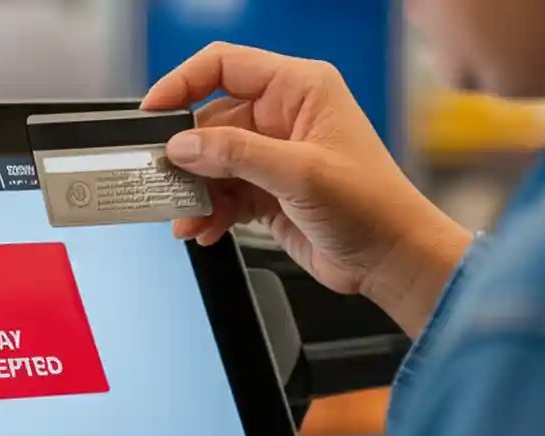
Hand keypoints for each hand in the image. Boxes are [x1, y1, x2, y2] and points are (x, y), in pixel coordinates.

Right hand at [142, 43, 470, 336]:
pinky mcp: (267, 191)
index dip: (182, 84)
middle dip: (186, 155)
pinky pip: (221, 194)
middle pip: (210, 120)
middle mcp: (283, 116)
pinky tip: (205, 229)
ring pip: (211, 162)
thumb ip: (236, 155)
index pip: (224, 66)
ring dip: (194, 192)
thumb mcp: (300, 174)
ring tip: (187, 217)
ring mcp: (274, 155)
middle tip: (164, 181)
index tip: (152, 113)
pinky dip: (208, 212)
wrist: (392, 260)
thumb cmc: (373, 206)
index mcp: (300, 89)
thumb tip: (184, 145)